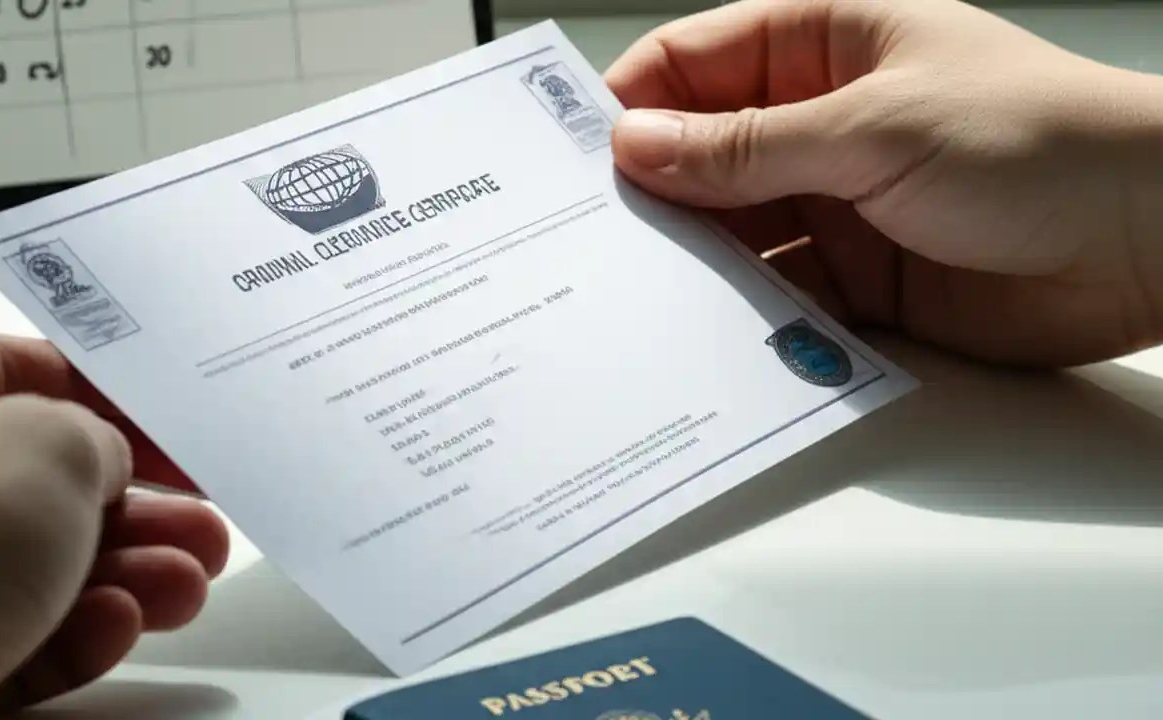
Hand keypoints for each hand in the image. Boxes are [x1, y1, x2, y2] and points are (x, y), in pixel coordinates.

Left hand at [0, 333, 228, 718]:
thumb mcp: (55, 441)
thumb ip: (98, 435)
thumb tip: (105, 460)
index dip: (86, 387)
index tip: (152, 419)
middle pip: (29, 480)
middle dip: (133, 506)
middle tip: (197, 513)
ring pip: (36, 566)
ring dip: (131, 571)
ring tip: (187, 582)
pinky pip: (16, 635)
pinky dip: (80, 630)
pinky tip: (119, 623)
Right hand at [607, 0, 1162, 366]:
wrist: (1150, 240)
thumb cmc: (1041, 141)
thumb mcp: (872, 129)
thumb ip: (748, 147)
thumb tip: (640, 145)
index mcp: (827, 47)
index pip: (699, 62)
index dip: (635, 100)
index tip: (578, 151)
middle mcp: (823, 124)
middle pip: (706, 153)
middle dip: (654, 190)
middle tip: (594, 233)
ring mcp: (839, 203)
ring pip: (735, 230)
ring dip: (695, 258)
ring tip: (641, 288)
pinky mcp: (861, 280)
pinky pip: (779, 295)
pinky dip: (746, 313)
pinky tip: (712, 328)